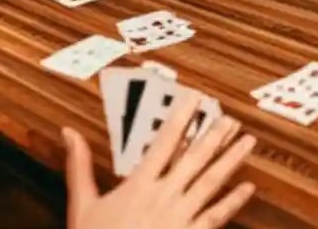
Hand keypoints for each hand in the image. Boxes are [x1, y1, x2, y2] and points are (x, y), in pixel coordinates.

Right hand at [62, 92, 256, 228]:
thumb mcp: (82, 205)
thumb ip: (80, 166)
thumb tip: (69, 133)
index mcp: (138, 185)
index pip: (164, 142)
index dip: (181, 118)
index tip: (195, 99)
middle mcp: (163, 197)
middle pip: (194, 159)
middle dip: (214, 136)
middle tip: (231, 118)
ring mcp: (180, 218)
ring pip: (210, 182)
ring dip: (230, 160)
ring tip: (248, 142)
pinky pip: (216, 217)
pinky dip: (233, 202)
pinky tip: (248, 188)